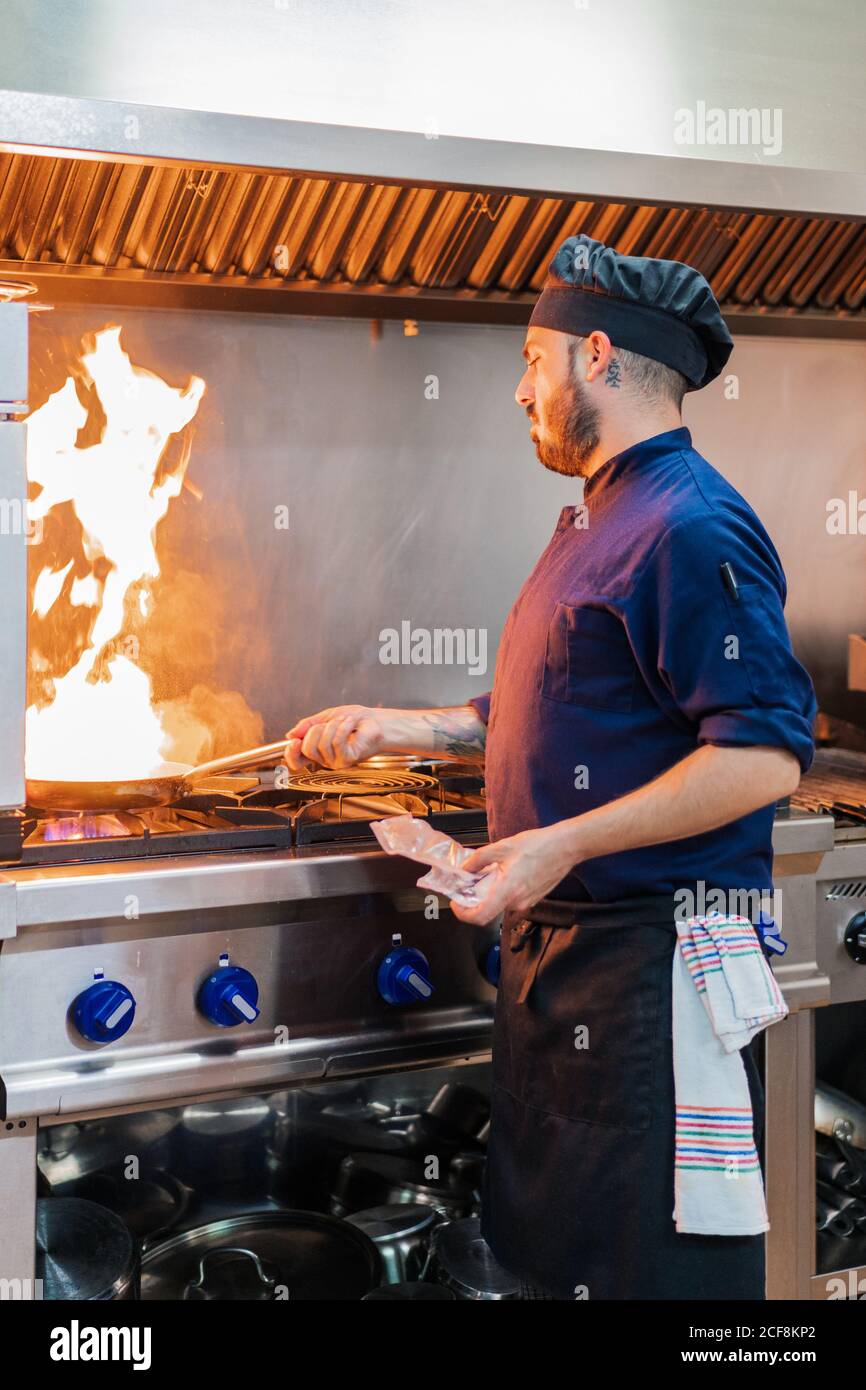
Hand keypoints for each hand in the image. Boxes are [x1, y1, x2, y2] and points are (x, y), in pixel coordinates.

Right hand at [284, 704, 388, 771]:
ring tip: (344, 721)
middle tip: (330, 723)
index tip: (294, 741)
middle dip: (316, 730)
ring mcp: (337, 762)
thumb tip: (290, 735)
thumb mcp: (326, 717)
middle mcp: (325, 760)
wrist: (377, 721)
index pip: (296, 762)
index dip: (291, 753)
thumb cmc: (355, 720)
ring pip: (321, 745)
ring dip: (332, 726)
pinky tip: (350, 723)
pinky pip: (336, 742)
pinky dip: (342, 727)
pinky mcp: (348, 759)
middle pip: (307, 749)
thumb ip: (307, 726)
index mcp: (318, 751)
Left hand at [450, 823, 579, 925]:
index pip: (480, 916)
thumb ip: (479, 859)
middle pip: (489, 909)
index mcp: (508, 891)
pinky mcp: (533, 899)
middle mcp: (518, 902)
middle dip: (476, 898)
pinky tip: (506, 873)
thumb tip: (465, 869)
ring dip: (491, 892)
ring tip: (491, 872)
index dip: (463, 914)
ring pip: (500, 903)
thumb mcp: (502, 847)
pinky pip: (512, 899)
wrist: (566, 847)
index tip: (457, 903)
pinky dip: (503, 890)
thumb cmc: (539, 846)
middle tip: (470, 882)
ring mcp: (527, 903)